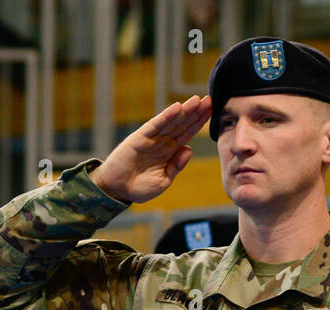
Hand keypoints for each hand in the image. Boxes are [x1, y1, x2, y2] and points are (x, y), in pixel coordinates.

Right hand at [90, 95, 211, 203]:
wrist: (117, 190)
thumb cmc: (139, 188)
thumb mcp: (163, 181)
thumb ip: (176, 166)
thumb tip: (189, 150)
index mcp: (170, 152)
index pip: (188, 134)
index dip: (199, 123)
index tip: (212, 111)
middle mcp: (163, 142)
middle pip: (183, 124)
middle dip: (196, 112)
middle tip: (210, 99)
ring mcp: (152, 138)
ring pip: (172, 122)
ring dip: (184, 110)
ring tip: (198, 99)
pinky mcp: (140, 137)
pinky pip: (155, 125)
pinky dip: (166, 116)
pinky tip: (177, 107)